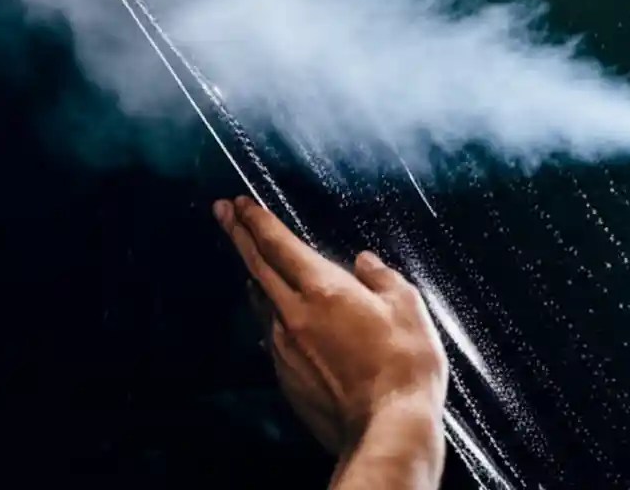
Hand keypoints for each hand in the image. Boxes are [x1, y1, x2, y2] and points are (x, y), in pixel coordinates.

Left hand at [213, 197, 447, 459]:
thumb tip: (366, 262)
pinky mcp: (286, 376)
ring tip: (250, 260)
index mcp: (323, 289)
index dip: (256, 220)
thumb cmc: (404, 365)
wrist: (387, 427)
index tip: (239, 203)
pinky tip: (277, 314)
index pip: (278, 244)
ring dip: (254, 275)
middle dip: (238, 235)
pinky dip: (270, 314)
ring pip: (260, 301)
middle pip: (257, 266)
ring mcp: (285, 347)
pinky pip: (272, 333)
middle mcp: (294, 314)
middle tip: (222, 212)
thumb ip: (383, 278)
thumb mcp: (407, 307)